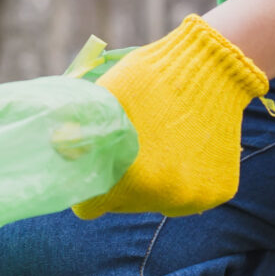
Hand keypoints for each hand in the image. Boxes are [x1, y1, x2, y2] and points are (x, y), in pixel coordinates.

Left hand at [75, 15, 266, 217]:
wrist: (212, 67)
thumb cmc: (149, 78)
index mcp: (133, 178)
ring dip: (153, 181)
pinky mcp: (220, 191)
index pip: (90, 208)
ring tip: (158, 143)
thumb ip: (80, 133)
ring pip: (159, 201)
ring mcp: (196, 197)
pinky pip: (190, 194)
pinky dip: (185, 177)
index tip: (91, 167)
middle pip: (125, 204)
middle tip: (128, 148)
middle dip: (120, 182)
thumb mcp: (106, 100)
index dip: (86, 187)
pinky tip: (185, 147)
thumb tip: (55, 150)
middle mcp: (168, 196)